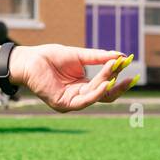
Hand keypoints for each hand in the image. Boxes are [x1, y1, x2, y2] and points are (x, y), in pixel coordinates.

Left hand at [9, 45, 136, 112]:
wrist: (28, 59)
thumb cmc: (49, 57)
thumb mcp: (79, 56)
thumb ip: (98, 57)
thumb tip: (120, 56)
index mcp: (83, 85)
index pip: (105, 85)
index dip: (118, 76)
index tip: (129, 65)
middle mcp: (79, 96)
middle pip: (105, 94)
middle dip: (117, 84)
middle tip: (131, 76)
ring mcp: (71, 102)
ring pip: (96, 96)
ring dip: (107, 83)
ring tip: (115, 71)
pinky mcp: (62, 104)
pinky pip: (83, 101)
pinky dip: (95, 93)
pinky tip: (104, 84)